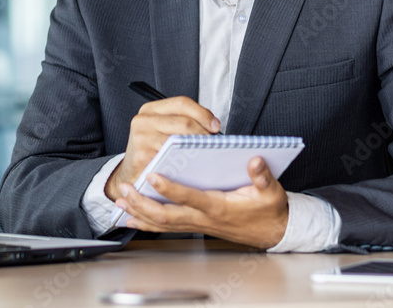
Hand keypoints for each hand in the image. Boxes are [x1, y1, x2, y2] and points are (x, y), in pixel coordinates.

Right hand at [104, 96, 219, 200]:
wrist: (131, 173)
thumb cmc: (152, 150)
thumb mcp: (161, 129)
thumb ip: (182, 121)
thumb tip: (212, 126)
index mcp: (150, 110)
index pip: (182, 103)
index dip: (203, 113)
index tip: (215, 126)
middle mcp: (143, 121)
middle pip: (184, 122)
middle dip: (204, 133)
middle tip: (213, 144)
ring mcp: (142, 139)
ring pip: (181, 141)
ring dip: (198, 149)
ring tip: (206, 155)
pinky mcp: (143, 157)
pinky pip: (173, 159)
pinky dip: (187, 163)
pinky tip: (193, 167)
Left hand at [114, 156, 288, 249]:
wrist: (271, 231)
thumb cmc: (267, 210)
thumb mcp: (271, 192)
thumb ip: (262, 176)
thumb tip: (255, 160)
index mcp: (219, 206)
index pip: (189, 197)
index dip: (170, 188)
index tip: (153, 176)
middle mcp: (204, 218)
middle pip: (166, 215)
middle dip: (143, 203)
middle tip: (126, 191)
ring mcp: (197, 224)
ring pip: (162, 223)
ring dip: (139, 213)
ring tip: (121, 201)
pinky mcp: (194, 225)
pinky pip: (165, 228)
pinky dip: (146, 224)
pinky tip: (131, 219)